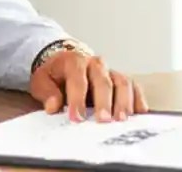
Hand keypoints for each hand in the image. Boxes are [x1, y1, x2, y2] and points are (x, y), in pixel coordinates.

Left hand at [29, 50, 148, 122]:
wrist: (64, 61)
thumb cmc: (54, 74)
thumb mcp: (42, 81)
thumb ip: (47, 93)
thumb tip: (53, 105)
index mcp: (74, 62)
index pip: (78, 80)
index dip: (77, 100)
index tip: (76, 118)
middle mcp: (96, 64)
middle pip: (103, 81)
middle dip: (104, 102)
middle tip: (103, 121)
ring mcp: (110, 71)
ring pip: (122, 82)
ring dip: (124, 101)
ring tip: (122, 119)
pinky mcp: (120, 79)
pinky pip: (133, 86)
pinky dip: (138, 98)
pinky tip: (139, 112)